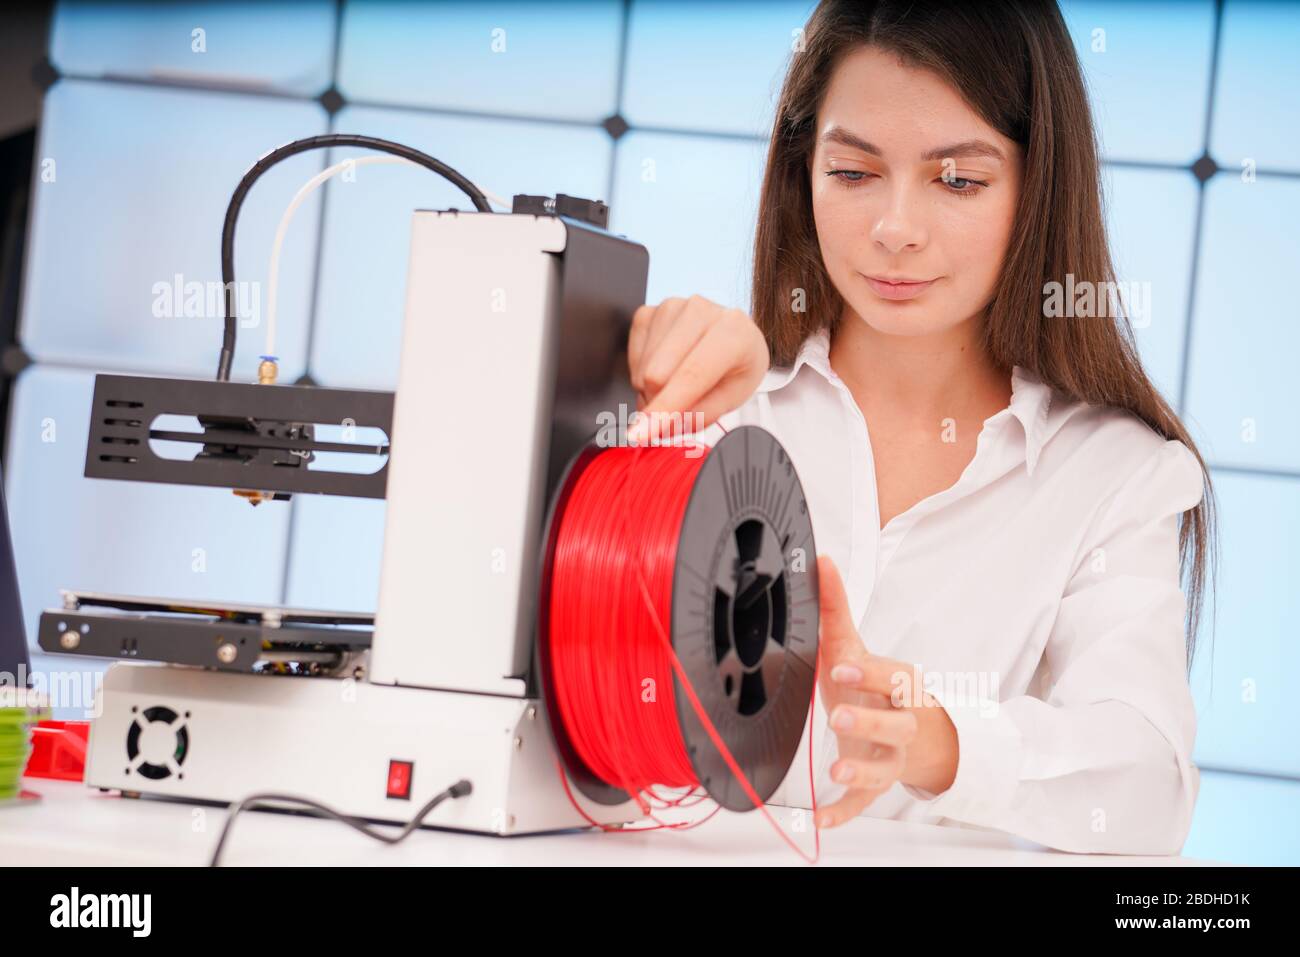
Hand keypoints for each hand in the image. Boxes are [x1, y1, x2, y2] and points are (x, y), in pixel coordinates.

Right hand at [627, 295, 768, 442]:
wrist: (733, 337)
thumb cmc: (736, 364)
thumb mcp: (733, 396)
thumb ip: (700, 415)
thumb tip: (661, 428)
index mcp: (732, 331)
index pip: (691, 375)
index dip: (663, 409)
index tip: (640, 434)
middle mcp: (700, 311)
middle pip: (657, 374)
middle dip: (660, 403)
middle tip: (680, 406)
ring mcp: (670, 308)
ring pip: (642, 370)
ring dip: (652, 390)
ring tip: (677, 384)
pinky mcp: (649, 312)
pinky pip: (632, 359)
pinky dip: (642, 374)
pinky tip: (664, 369)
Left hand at [814, 555, 918, 828]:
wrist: (915, 736)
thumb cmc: (876, 687)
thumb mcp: (857, 649)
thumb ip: (837, 609)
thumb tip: (822, 560)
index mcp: (899, 686)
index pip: (890, 676)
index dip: (868, 672)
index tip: (840, 666)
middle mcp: (901, 723)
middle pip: (896, 726)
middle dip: (869, 722)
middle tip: (839, 717)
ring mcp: (890, 758)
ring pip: (884, 769)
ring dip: (861, 772)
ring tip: (836, 771)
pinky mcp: (875, 786)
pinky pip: (863, 805)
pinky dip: (843, 814)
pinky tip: (820, 822)